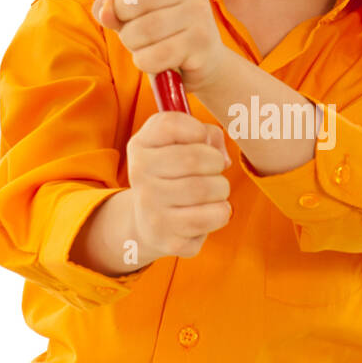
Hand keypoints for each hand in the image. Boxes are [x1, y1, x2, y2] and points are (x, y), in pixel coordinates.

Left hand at [92, 0, 225, 93]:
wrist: (203, 59)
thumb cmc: (164, 30)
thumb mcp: (136, 13)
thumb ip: (114, 7)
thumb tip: (105, 10)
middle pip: (136, 0)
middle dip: (122, 20)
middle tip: (130, 29)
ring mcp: (199, 14)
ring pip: (143, 30)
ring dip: (132, 44)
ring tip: (141, 46)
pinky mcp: (200, 43)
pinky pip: (156, 54)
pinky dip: (144, 61)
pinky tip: (150, 60)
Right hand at [125, 112, 232, 261]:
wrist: (150, 222)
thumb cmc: (173, 174)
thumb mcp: (180, 144)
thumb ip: (206, 134)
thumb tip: (222, 157)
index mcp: (140, 147)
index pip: (171, 125)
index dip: (197, 130)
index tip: (200, 141)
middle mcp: (140, 177)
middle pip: (195, 159)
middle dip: (216, 163)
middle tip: (213, 171)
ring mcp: (151, 210)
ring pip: (207, 189)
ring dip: (221, 189)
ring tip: (213, 192)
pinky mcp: (169, 238)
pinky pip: (214, 217)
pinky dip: (221, 212)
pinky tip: (208, 212)